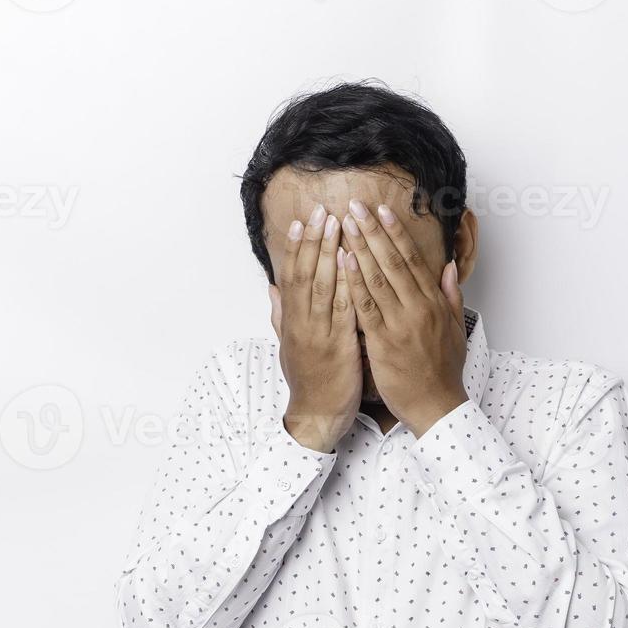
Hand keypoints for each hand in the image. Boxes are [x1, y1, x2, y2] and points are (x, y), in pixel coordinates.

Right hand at [271, 204, 360, 452]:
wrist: (316, 415)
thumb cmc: (308, 380)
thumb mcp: (289, 345)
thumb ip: (280, 315)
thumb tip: (272, 288)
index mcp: (291, 321)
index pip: (291, 276)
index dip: (295, 247)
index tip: (301, 220)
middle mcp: (301, 324)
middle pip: (305, 274)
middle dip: (313, 241)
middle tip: (321, 211)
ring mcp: (318, 334)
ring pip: (322, 287)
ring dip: (329, 254)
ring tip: (337, 226)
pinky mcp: (338, 347)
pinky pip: (343, 311)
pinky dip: (348, 285)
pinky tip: (354, 264)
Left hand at [341, 199, 467, 436]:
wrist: (437, 406)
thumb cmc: (443, 371)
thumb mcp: (454, 329)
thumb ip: (450, 296)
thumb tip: (448, 267)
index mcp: (433, 302)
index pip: (411, 259)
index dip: (395, 232)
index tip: (381, 211)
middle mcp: (417, 307)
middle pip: (392, 260)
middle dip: (372, 231)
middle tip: (355, 206)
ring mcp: (400, 323)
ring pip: (377, 277)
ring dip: (359, 247)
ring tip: (343, 224)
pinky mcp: (383, 341)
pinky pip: (365, 305)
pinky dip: (353, 281)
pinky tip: (342, 262)